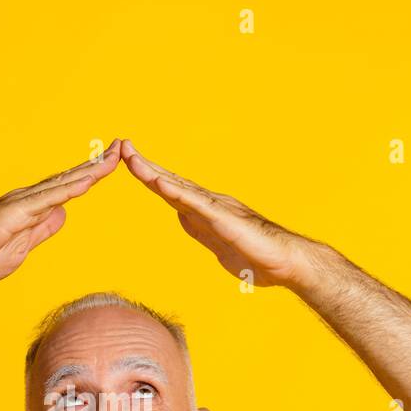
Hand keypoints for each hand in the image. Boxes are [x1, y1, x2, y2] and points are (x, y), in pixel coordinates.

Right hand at [0, 139, 121, 287]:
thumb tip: (62, 214)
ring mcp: (21, 203)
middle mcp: (29, 198)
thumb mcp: (24, 245)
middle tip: (121, 146)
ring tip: (112, 158)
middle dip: (97, 164)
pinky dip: (68, 190)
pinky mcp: (14, 213)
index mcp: (32, 207)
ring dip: (88, 171)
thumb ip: (43, 229)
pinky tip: (86, 183)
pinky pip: (47, 200)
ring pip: (62, 184)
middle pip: (70, 178)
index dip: (91, 175)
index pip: (68, 187)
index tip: (113, 163)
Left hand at [120, 139, 315, 289]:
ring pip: (176, 187)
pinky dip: (173, 191)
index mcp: (205, 212)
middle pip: (169, 181)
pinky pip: (193, 203)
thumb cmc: (258, 257)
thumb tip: (182, 219)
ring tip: (131, 158)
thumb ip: (200, 232)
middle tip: (122, 147)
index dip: (150, 177)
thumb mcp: (219, 246)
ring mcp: (215, 208)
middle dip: (144, 165)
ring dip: (152, 172)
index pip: (171, 191)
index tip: (130, 163)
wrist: (287, 263)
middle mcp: (209, 203)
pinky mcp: (222, 218)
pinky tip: (156, 182)